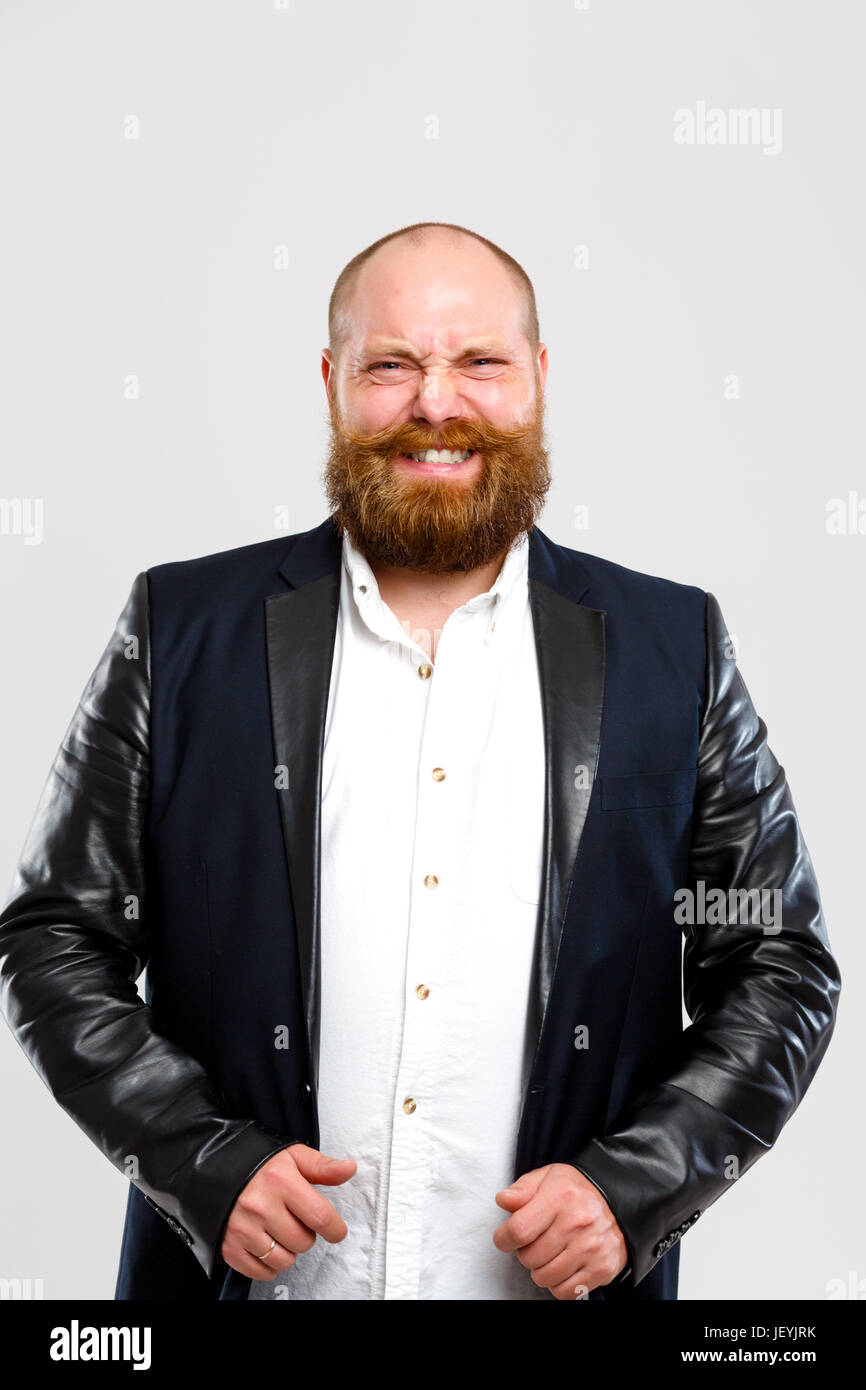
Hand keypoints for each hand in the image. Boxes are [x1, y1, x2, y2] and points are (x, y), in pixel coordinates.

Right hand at [221, 1142, 355, 1277]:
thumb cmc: (254, 1161)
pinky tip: (266, 1244)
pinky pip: (261, 1272)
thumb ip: (322, 1167)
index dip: (335, 1229)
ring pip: (285, 1260)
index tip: (336, 1230)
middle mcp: (261, 1207)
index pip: (320, 1217)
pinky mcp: (229, 1246)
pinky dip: (268, 1264)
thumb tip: (349, 1169)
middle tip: (295, 1219)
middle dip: (306, 1234)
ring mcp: (243, 1229)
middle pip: (304, 1242)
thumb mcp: (291, 1155)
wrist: (210, 1167)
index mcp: (281, 1182)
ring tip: (280, 1230)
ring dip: (288, 1250)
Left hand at [493, 1164, 626, 1297]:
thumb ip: (522, 1189)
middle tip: (536, 1241)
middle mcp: (577, 1223)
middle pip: (529, 1258)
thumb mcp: (548, 1177)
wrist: (620, 1201)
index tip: (505, 1237)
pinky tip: (563, 1266)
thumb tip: (503, 1200)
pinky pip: (565, 1292)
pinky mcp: (602, 1268)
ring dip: (541, 1269)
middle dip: (525, 1252)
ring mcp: (591, 1248)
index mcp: (560, 1197)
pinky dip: (558, 1284)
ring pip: (544, 1278)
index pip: (518, 1230)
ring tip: (550, 1253)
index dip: (503, 1238)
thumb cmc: (578, 1191)